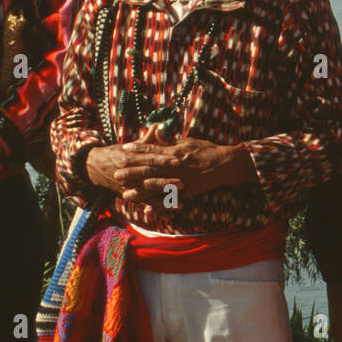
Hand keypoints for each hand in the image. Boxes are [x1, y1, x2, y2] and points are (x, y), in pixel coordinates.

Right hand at [86, 131, 182, 212]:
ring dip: (163, 198)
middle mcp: (126, 173)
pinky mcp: (127, 195)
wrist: (93, 167)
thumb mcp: (129, 145)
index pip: (148, 158)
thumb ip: (146, 139)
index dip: (163, 160)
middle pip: (148, 177)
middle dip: (165, 181)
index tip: (177, 160)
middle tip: (182, 182)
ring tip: (179, 200)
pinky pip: (143, 203)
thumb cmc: (115, 153)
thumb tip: (158, 125)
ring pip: (147, 193)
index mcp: (128, 157)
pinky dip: (156, 207)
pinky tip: (169, 210)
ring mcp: (126, 186)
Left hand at [115, 128, 254, 215]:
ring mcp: (181, 180)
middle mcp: (176, 167)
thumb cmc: (206, 150)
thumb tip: (157, 133)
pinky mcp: (187, 192)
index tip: (124, 149)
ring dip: (141, 192)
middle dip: (132, 173)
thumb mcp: (188, 141)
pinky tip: (147, 209)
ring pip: (157, 187)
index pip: (153, 150)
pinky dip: (159, 205)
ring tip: (126, 195)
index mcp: (175, 152)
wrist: (225, 164)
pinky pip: (170, 200)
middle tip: (116, 175)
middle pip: (150, 169)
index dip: (138, 149)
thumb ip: (171, 140)